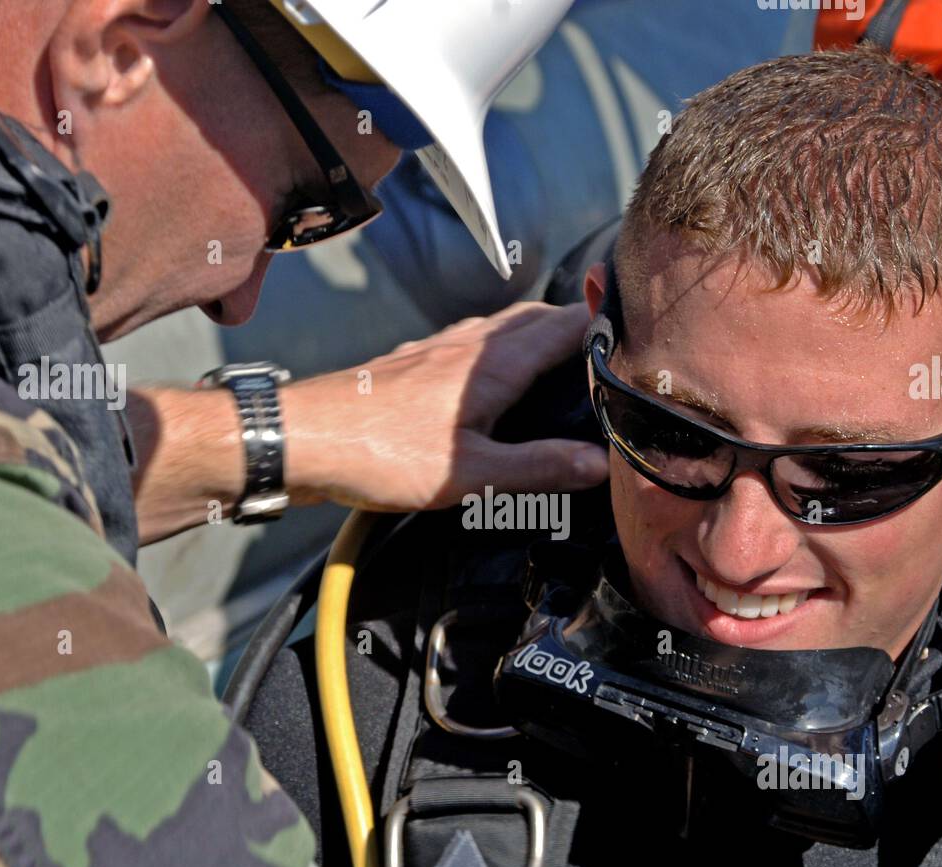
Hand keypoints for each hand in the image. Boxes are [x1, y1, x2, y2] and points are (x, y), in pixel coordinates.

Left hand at [281, 302, 608, 509]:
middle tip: (603, 355)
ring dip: (534, 336)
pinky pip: (469, 343)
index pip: (566, 323)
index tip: (638, 335)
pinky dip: (496, 351)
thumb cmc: (381, 454)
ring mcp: (436, 348)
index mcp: (494, 363)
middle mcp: (468, 343)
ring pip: (500, 327)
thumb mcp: (472, 474)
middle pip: (536, 317)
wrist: (303, 438)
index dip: (604, 324)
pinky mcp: (411, 363)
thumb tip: (598, 464)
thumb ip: (538, 467)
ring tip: (558, 367)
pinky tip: (489, 384)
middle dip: (574, 328)